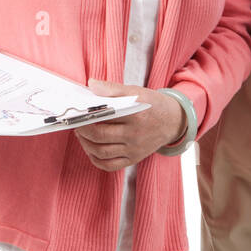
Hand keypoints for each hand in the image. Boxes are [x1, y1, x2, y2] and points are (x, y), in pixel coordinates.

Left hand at [73, 79, 187, 171]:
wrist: (173, 121)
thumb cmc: (152, 104)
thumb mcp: (136, 91)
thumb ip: (113, 88)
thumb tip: (91, 85)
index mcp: (136, 115)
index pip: (105, 117)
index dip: (87, 116)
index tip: (78, 112)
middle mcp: (135, 136)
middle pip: (100, 136)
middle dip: (83, 130)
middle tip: (77, 123)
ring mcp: (134, 150)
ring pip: (101, 152)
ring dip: (86, 144)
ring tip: (81, 134)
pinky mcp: (133, 159)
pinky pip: (109, 165)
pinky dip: (96, 159)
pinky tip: (91, 149)